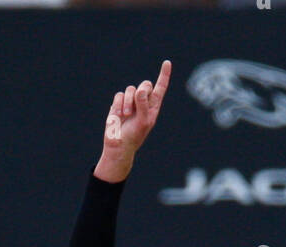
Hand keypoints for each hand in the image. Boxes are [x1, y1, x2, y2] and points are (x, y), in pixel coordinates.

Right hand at [94, 60, 171, 182]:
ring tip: (126, 115)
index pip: (160, 88)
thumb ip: (143, 105)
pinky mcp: (119, 103)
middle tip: (135, 106)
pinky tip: (118, 116)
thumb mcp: (143, 122)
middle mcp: (143, 102)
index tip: (167, 63)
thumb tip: (140, 90)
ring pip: (131, 89)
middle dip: (140, 92)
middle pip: (145, 84)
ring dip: (128, 102)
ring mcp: (130, 102)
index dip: (164, 76)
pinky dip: (118, 105)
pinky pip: (119, 95)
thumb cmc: (134, 136)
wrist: (119, 144)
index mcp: (153, 107)